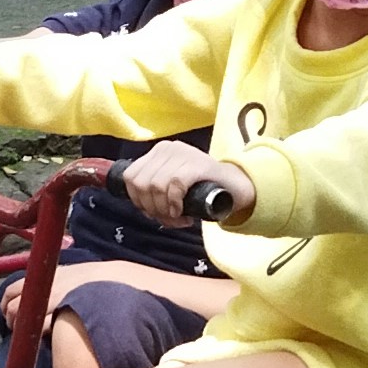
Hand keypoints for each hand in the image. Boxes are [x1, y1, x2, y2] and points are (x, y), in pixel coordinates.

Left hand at [115, 141, 252, 227]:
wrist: (236, 187)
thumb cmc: (202, 190)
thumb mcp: (173, 186)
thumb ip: (155, 190)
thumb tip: (140, 205)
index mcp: (159, 151)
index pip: (130, 176)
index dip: (136, 200)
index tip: (152, 213)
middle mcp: (169, 148)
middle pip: (141, 184)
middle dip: (151, 208)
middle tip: (168, 219)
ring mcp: (184, 154)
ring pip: (156, 186)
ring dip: (164, 211)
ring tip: (178, 218)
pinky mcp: (198, 164)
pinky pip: (174, 186)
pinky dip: (175, 205)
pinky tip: (183, 213)